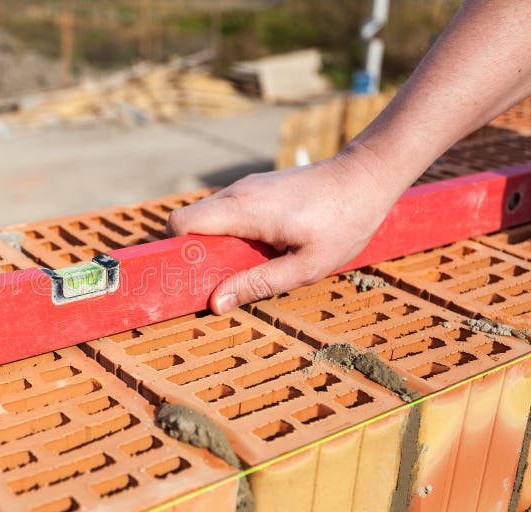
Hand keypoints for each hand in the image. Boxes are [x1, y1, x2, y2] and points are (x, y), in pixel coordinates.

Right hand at [167, 150, 397, 313]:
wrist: (367, 176)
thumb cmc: (343, 222)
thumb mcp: (306, 266)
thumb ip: (258, 283)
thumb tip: (216, 302)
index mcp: (244, 210)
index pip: (181, 222)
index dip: (177, 248)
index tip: (191, 274)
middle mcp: (238, 192)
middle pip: (191, 220)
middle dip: (196, 250)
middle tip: (218, 277)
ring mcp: (248, 186)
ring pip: (210, 216)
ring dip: (217, 242)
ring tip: (245, 264)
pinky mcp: (259, 186)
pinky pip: (229, 210)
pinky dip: (232, 231)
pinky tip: (261, 247)